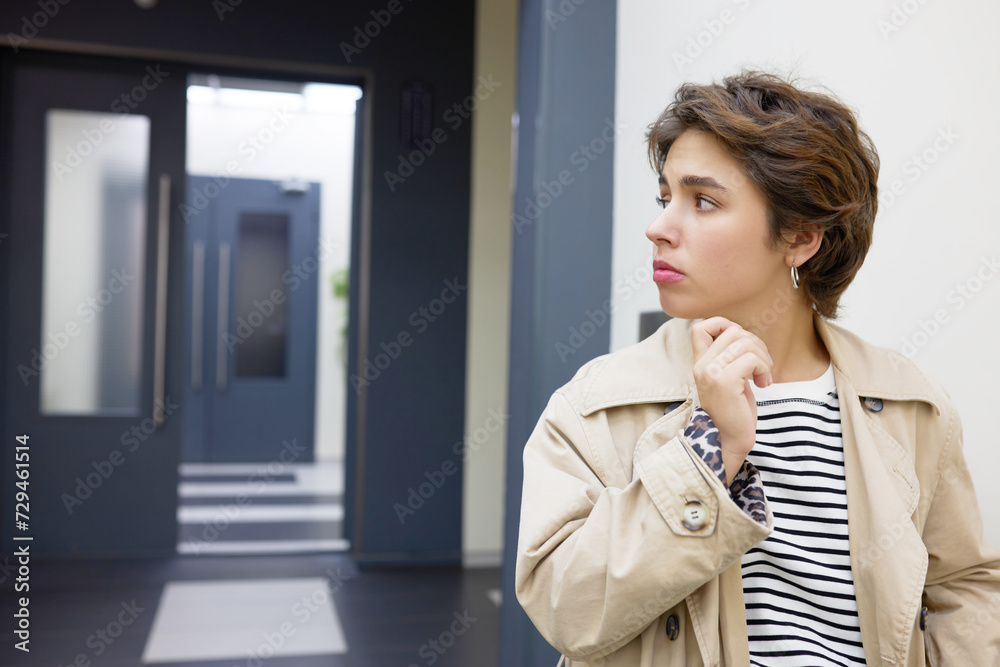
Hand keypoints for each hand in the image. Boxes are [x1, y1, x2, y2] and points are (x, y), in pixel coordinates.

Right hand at [691, 317, 772, 482]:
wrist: (728, 441)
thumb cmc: (733, 412)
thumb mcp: (727, 378)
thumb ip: (728, 357)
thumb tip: (743, 335)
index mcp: (700, 363)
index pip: (701, 327)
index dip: (724, 325)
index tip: (742, 344)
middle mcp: (701, 365)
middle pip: (733, 331)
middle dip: (756, 344)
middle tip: (762, 366)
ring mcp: (711, 372)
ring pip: (745, 342)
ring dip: (763, 357)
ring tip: (764, 376)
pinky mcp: (725, 381)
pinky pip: (752, 359)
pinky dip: (764, 369)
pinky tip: (764, 384)